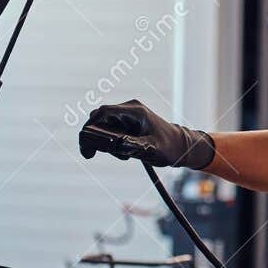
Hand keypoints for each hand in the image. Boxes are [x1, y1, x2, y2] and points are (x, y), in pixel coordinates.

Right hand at [80, 100, 215, 169]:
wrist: (181, 146)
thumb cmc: (170, 147)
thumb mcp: (152, 149)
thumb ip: (133, 146)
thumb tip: (114, 145)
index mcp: (135, 111)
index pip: (104, 111)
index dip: (90, 124)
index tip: (85, 142)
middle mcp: (129, 110)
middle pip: (100, 118)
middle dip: (93, 136)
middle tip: (89, 155)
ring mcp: (127, 117)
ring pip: (103, 126)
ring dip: (104, 143)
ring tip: (122, 157)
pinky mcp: (127, 125)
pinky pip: (110, 132)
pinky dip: (111, 144)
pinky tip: (123, 154)